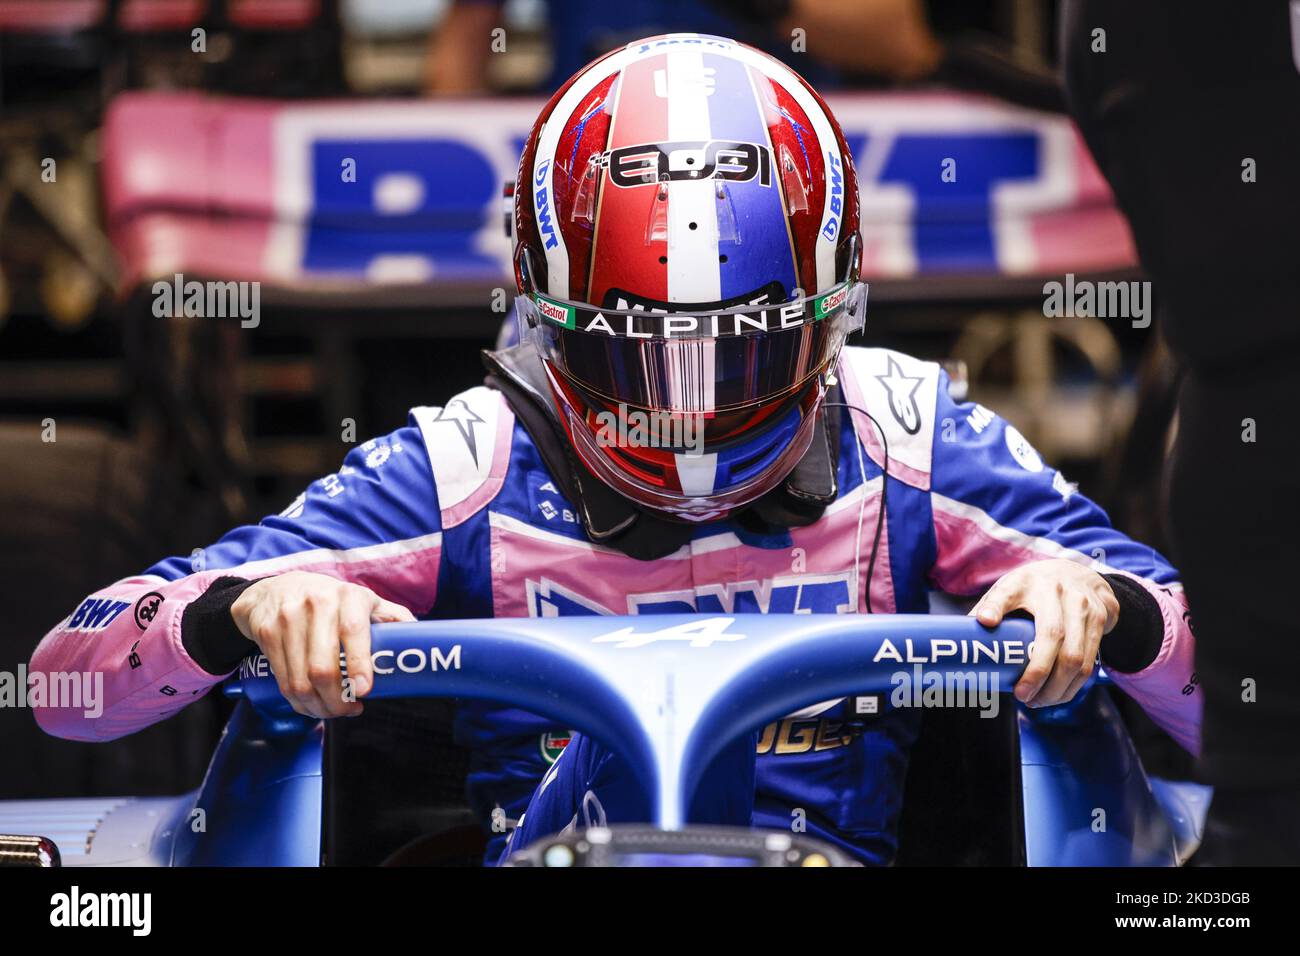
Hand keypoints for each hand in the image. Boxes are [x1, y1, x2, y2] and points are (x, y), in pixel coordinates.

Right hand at [231, 571, 414, 718]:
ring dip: (318, 707)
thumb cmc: (331, 599)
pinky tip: (312, 704)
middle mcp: (317, 604)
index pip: (353, 631)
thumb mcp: (363, 599)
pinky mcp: (267, 632)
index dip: (359, 664)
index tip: (365, 690)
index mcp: (349, 596)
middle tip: (350, 710)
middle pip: (322, 667)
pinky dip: (298, 702)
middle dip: (337, 700)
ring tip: (332, 711)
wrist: (275, 589)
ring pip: (300, 680)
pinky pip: (282, 680)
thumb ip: (392, 617)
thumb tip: (423, 637)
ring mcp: (288, 618)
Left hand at [972, 559, 1119, 707]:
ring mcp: (1082, 604)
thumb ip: (989, 611)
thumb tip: (961, 642)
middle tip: (1021, 696)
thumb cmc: (1033, 589)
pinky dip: (1073, 686)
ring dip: (1057, 688)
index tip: (985, 621)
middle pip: (1051, 636)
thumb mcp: (1009, 590)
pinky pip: (1089, 662)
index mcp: (1023, 583)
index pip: (1006, 593)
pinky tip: (1057, 695)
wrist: (1080, 573)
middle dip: (1037, 673)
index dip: (995, 607)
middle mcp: (1055, 591)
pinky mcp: (1100, 618)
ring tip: (1038, 701)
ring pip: (1075, 656)